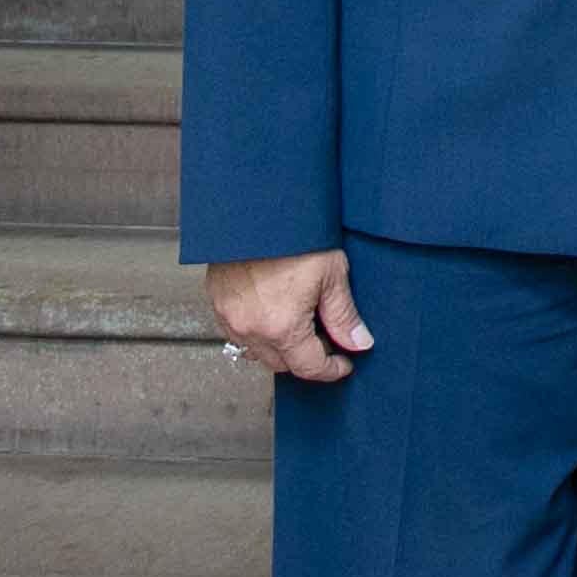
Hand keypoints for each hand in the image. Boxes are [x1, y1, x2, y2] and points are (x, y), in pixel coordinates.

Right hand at [207, 249, 370, 382]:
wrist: (257, 207)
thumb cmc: (294, 235)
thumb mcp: (332, 274)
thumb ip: (344, 316)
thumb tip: (358, 342)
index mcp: (281, 327)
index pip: (309, 368)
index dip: (331, 369)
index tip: (344, 363)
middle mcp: (250, 328)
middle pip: (282, 364)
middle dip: (306, 358)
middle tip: (326, 339)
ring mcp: (230, 317)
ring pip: (257, 351)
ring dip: (280, 347)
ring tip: (301, 324)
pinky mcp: (218, 302)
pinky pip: (238, 333)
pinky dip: (257, 332)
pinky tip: (274, 314)